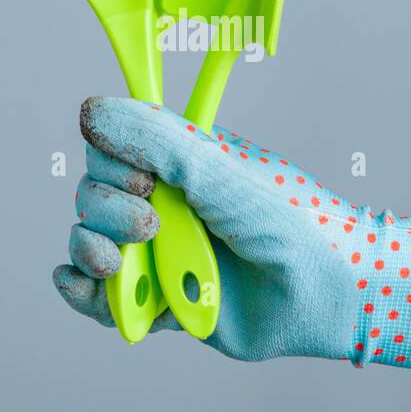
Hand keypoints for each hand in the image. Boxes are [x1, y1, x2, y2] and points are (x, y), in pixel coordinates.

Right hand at [54, 97, 410, 370]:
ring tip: (121, 265)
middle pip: (94, 194)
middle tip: (153, 224)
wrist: (327, 294)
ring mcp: (159, 253)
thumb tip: (90, 110)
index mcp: (181, 162)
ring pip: (89, 241)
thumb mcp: (219, 170)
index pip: (113, 146)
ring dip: (92, 249)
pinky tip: (88, 287)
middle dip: (107, 209)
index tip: (144, 177)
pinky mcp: (158, 302)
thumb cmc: (291, 221)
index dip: (112, 159)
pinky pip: (99, 296)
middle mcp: (165, 202)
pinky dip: (84, 293)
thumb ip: (155, 140)